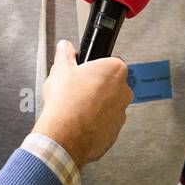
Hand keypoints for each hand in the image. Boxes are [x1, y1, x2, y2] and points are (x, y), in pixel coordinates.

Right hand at [33, 40, 131, 167]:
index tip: (86, 71)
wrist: (64, 137)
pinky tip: (80, 121)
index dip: (95, 66)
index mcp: (114, 71)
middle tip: (78, 89)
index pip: (110, 62)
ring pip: (109, 104)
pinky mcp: (115, 132)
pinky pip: (106, 123)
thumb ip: (65, 54)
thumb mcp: (61, 70)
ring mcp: (121, 113)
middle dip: (96, 86)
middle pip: (111, 83)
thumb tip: (65, 47)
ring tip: (76, 107)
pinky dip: (95, 123)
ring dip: (97, 105)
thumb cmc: (66, 104)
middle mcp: (123, 91)